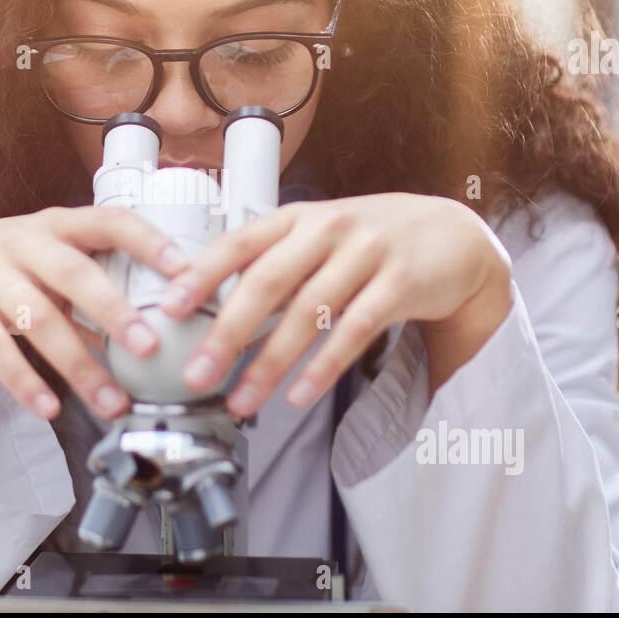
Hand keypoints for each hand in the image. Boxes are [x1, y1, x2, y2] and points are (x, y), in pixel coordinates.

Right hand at [0, 205, 189, 424]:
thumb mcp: (43, 263)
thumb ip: (90, 291)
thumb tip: (153, 332)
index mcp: (55, 226)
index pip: (109, 220)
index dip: (148, 241)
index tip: (185, 268)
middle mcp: (21, 242)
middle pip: (73, 271)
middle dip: (114, 310)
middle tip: (150, 347)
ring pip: (37, 318)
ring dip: (78, 364)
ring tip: (111, 403)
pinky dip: (23, 380)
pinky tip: (49, 408)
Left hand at [157, 193, 513, 416]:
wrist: (451, 236)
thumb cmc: (370, 241)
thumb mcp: (317, 236)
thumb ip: (272, 263)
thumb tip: (209, 308)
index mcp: (298, 218)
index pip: (239, 242)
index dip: (201, 274)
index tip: (168, 308)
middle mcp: (328, 229)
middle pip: (268, 282)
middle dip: (227, 333)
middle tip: (196, 374)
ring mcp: (367, 254)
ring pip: (308, 313)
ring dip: (270, 362)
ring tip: (241, 399)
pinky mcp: (401, 284)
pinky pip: (356, 331)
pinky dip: (324, 367)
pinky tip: (299, 394)